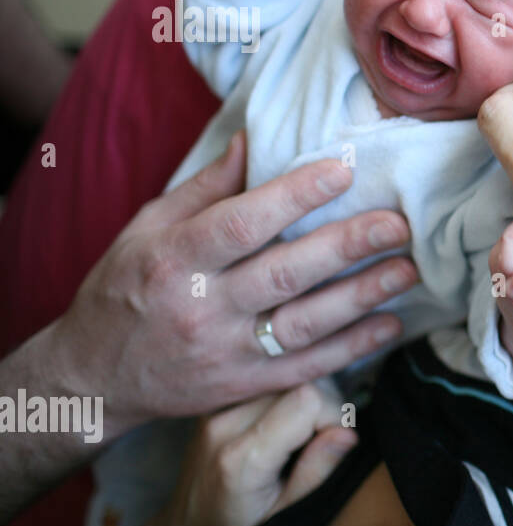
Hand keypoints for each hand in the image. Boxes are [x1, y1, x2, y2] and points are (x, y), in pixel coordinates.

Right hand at [50, 129, 417, 437]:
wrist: (91, 378)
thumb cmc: (123, 289)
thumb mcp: (146, 230)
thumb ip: (204, 189)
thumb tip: (252, 139)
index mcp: (174, 258)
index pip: (241, 222)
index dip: (295, 195)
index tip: (344, 170)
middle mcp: (200, 306)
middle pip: (285, 272)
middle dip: (348, 246)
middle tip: (398, 224)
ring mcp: (225, 352)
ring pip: (305, 323)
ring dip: (363, 296)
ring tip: (408, 269)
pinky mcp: (244, 386)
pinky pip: (308, 367)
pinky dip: (354, 347)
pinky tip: (391, 324)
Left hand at [107, 380, 356, 525]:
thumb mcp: (285, 518)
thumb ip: (316, 473)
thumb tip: (349, 432)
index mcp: (240, 458)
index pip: (308, 399)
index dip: (335, 416)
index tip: (334, 444)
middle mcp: (223, 424)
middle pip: (297, 382)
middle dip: (324, 406)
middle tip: (318, 442)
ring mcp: (215, 410)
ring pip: (284, 376)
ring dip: (305, 400)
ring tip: (299, 436)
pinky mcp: (215, 403)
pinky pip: (266, 382)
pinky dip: (285, 397)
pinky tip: (282, 425)